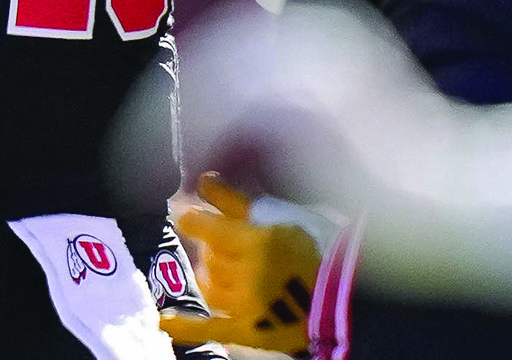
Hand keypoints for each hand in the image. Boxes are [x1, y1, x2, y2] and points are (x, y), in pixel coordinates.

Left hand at [160, 172, 321, 353]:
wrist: (348, 295)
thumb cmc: (319, 245)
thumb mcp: (282, 215)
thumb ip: (237, 200)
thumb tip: (203, 179)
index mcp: (255, 243)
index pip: (205, 227)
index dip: (192, 219)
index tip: (184, 213)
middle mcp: (246, 276)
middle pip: (209, 258)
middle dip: (214, 248)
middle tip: (231, 244)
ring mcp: (245, 307)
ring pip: (209, 287)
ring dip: (211, 276)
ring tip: (225, 270)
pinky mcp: (248, 331)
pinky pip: (210, 329)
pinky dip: (184, 327)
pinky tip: (163, 322)